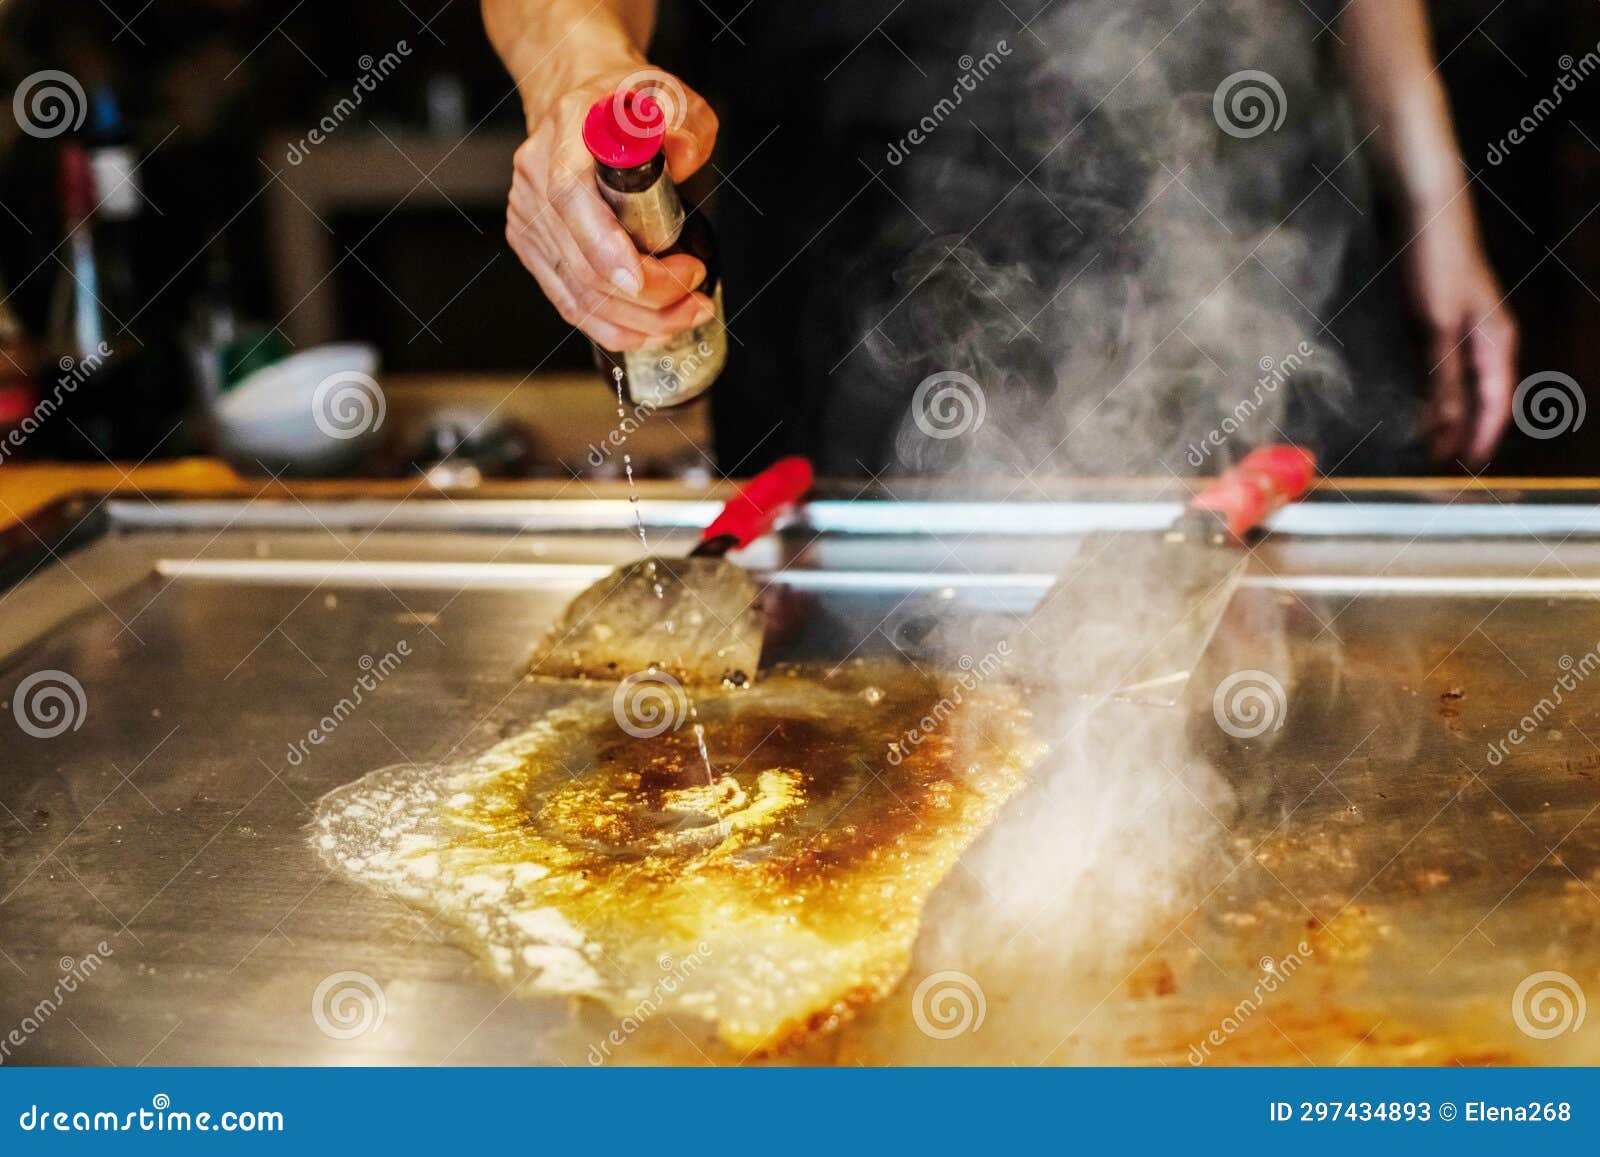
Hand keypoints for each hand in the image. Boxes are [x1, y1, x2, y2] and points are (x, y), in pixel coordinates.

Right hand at [505, 63, 718, 350]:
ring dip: (642, 320)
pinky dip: (615, 327)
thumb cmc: (626, 102)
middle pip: (585, 264)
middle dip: (652, 296)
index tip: (653, 277)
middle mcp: (536, 178)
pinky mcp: (532, 247)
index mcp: (566, 133)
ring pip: (581, 296)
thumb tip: (682, 154)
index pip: (570, 196)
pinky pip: (571, 305)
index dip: (608, 248)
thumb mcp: (671, 96)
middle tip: (698, 295)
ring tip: (688, 312)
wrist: (581, 102)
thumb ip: (685, 124)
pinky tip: (652, 328)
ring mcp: (528, 218)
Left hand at [1402, 200, 1517, 467]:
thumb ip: (1440, 375)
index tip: (1463, 466)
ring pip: (1463, 386)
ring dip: (1449, 416)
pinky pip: (1444, 369)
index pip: (1494, 403)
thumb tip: (1444, 425)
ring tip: (1430, 445)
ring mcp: (1464, 331)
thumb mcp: (1435, 325)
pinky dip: (1435, 393)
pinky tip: (1418, 404)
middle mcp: (1486, 340)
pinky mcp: (1440, 323)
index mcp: (1496, 342)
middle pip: (1482, 399)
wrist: (1424, 212)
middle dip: (1466, 433)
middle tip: (1443, 466)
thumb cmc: (1435, 263)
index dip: (1479, 437)